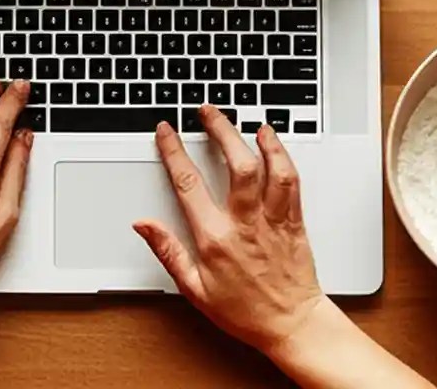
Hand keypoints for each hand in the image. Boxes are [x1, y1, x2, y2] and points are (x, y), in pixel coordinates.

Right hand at [133, 105, 326, 352]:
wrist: (291, 324)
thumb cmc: (244, 312)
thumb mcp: (193, 289)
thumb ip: (168, 251)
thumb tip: (143, 225)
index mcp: (214, 239)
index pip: (188, 184)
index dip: (174, 152)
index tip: (167, 132)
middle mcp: (244, 224)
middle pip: (234, 164)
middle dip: (219, 130)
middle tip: (207, 111)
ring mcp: (271, 220)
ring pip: (267, 169)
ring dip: (256, 139)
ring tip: (244, 120)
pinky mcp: (293, 221)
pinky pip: (290, 182)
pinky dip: (281, 156)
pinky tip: (272, 141)